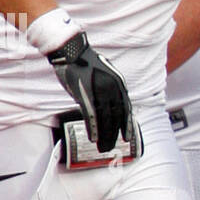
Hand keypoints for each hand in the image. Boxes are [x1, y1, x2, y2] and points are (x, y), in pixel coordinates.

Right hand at [47, 32, 132, 152]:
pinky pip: (92, 116)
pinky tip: (93, 138)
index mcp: (119, 84)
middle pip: (116, 117)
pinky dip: (94, 128)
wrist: (72, 51)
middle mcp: (112, 89)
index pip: (126, 109)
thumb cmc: (86, 63)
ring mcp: (99, 92)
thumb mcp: (105, 75)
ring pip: (105, 120)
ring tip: (103, 147)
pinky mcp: (85, 95)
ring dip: (105, 135)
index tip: (127, 137)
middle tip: (112, 147)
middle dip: (115, 134)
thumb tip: (109, 107)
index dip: (127, 125)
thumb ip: (110, 90)